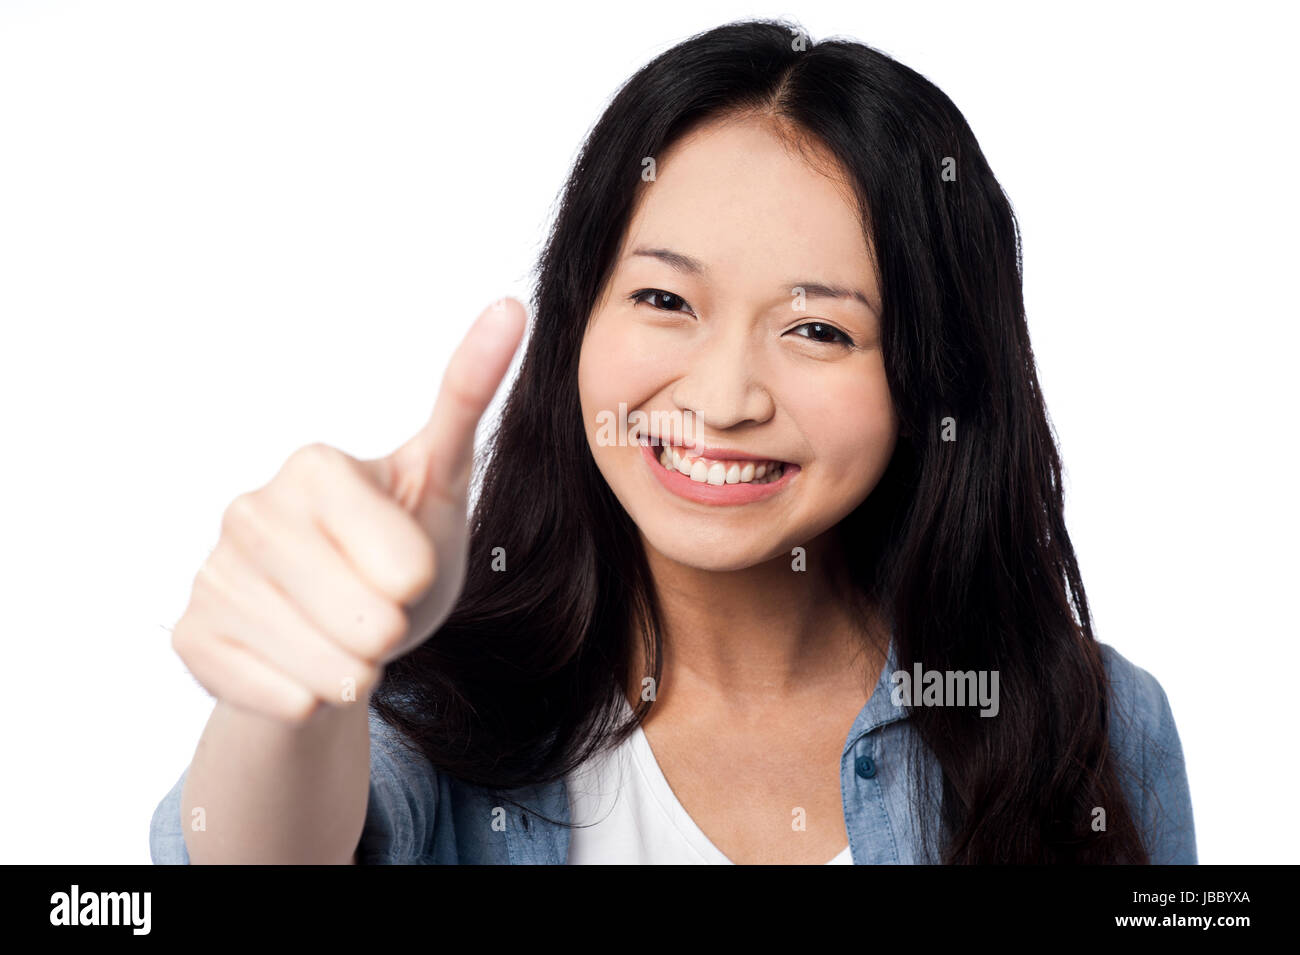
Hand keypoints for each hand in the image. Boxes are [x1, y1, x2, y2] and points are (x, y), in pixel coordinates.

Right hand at [170, 298, 526, 723]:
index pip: (404, 566)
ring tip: (344, 643)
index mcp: (314, 467)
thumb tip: (512, 304)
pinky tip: (302, 668)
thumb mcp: (441, 477)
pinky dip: (307, 696)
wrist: (338, 636)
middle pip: (365, 620)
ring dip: (352, 671)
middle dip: (388, 633)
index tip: (404, 567)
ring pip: (322, 666)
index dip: (417, 582)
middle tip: (375, 613)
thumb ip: (468, 395)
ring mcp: (213, 572)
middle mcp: (249, 510)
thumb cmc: (397, 554)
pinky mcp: (190, 634)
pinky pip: (276, 694)